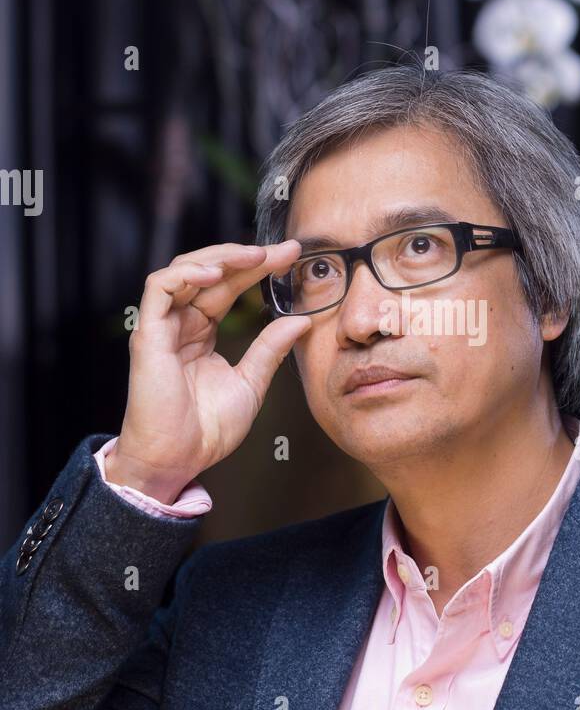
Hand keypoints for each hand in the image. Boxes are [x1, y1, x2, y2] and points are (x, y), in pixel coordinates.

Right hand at [104, 241, 310, 503]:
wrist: (178, 459)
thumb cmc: (207, 430)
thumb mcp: (251, 383)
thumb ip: (271, 348)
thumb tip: (302, 320)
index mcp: (201, 332)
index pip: (229, 286)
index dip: (258, 268)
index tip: (291, 257)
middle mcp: (180, 323)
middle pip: (211, 272)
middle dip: (247, 256)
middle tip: (283, 250)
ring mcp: (162, 326)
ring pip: (185, 270)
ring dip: (220, 257)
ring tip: (254, 256)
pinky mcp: (148, 334)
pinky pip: (160, 288)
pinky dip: (187, 274)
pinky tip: (216, 273)